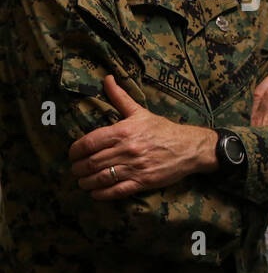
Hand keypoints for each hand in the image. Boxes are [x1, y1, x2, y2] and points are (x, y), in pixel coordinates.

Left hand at [69, 75, 212, 198]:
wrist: (190, 148)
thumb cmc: (164, 130)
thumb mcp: (141, 112)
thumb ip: (120, 97)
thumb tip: (107, 78)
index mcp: (123, 132)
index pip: (88, 143)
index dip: (75, 151)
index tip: (72, 154)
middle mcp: (127, 150)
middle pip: (91, 163)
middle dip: (78, 168)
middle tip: (75, 169)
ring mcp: (135, 167)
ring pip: (100, 178)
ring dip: (86, 182)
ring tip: (83, 181)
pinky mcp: (143, 182)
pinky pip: (116, 191)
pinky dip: (101, 194)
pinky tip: (95, 193)